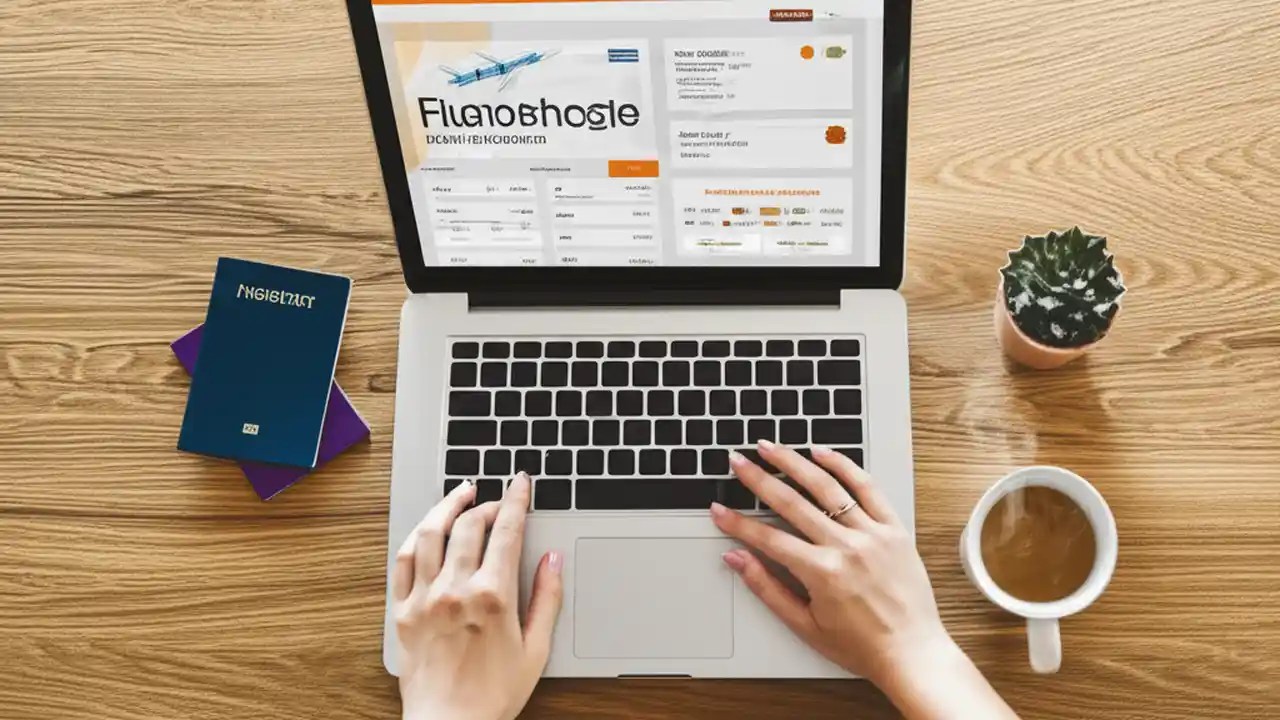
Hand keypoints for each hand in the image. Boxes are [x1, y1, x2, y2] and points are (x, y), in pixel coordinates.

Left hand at [392, 473, 562, 719]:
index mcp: (493, 597)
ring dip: (446, 507)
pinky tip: (426, 529)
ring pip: (430, 533)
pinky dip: (415, 538)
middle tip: (496, 498)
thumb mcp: (536, 649)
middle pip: (469, 525)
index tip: (520, 483)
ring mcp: (425, 598)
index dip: (516, 500)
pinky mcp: (402, 611)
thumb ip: (547, 599)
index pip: (506, 531)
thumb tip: (552, 561)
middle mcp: (456, 590)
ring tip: (460, 495)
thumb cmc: (493, 695)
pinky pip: (403, 562)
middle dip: (486, 502)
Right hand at [710, 442, 948, 685]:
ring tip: (771, 447)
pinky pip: (867, 488)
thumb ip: (766, 587)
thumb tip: (736, 559)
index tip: (718, 509)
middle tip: (737, 461)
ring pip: (827, 487)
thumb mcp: (805, 624)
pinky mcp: (894, 529)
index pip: (767, 538)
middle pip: (791, 502)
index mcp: (822, 573)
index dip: (737, 523)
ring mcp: (873, 534)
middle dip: (758, 479)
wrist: (913, 654)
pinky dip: (844, 466)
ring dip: (794, 462)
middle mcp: (846, 547)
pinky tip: (822, 452)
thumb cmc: (862, 646)